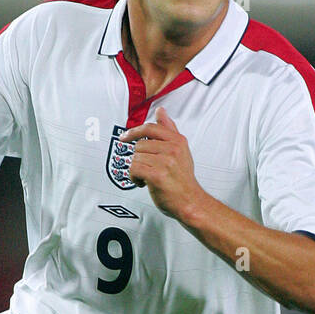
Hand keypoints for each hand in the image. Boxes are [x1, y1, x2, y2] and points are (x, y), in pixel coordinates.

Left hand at [118, 106, 202, 220]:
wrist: (190, 202)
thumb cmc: (183, 179)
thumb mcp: (181, 150)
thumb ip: (169, 129)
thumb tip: (160, 111)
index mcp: (177, 141)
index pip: (150, 128)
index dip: (134, 131)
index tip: (125, 137)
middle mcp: (172, 149)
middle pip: (140, 145)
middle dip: (140, 158)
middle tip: (148, 168)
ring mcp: (165, 162)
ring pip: (136, 158)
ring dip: (137, 170)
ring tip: (148, 177)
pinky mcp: (157, 175)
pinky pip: (134, 169)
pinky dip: (135, 178)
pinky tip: (143, 182)